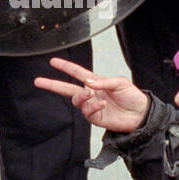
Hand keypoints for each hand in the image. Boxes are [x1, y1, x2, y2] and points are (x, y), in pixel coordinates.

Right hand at [34, 56, 148, 132]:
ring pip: (77, 101)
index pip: (76, 72)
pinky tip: (102, 104)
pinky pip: (88, 112)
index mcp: (96, 82)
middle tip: (38, 81)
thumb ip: (103, 82)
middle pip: (67, 89)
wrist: (140, 114)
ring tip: (91, 94)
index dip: (65, 67)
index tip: (53, 61)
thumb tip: (87, 82)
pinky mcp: (96, 117)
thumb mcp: (120, 83)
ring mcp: (92, 106)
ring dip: (82, 96)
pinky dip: (93, 107)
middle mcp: (91, 93)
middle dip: (52, 84)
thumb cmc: (132, 96)